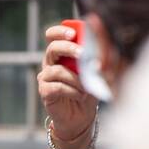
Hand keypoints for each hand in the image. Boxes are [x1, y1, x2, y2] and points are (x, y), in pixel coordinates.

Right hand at [37, 23, 97, 143]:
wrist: (82, 116)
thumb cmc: (89, 91)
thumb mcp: (95, 72)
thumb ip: (95, 59)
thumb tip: (103, 46)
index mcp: (61, 54)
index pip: (52, 35)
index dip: (59, 31)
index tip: (72, 32)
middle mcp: (50, 63)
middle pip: (52, 48)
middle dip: (68, 48)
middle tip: (82, 53)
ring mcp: (45, 78)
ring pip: (57, 71)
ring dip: (75, 78)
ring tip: (86, 87)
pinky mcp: (45, 92)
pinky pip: (56, 87)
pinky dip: (72, 90)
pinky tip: (80, 95)